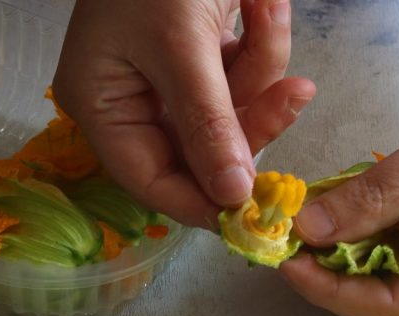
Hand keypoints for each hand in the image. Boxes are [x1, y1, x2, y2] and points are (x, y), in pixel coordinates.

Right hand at [52, 0, 315, 227]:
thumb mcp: (181, 45)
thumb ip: (208, 124)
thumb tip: (233, 198)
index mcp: (103, 106)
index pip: (152, 181)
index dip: (202, 202)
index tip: (257, 211)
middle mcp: (132, 102)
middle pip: (203, 150)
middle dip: (252, 115)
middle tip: (294, 95)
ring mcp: (169, 78)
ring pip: (233, 111)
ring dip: (262, 62)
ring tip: (265, 4)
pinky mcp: (203, 54)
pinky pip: (243, 72)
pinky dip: (261, 37)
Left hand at [280, 57, 398, 315]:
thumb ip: (375, 198)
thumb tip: (309, 229)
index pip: (395, 306)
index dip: (333, 291)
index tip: (286, 261)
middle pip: (393, 299)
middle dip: (336, 275)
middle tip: (288, 244)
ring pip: (395, 274)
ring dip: (349, 253)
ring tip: (307, 225)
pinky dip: (370, 231)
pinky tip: (342, 210)